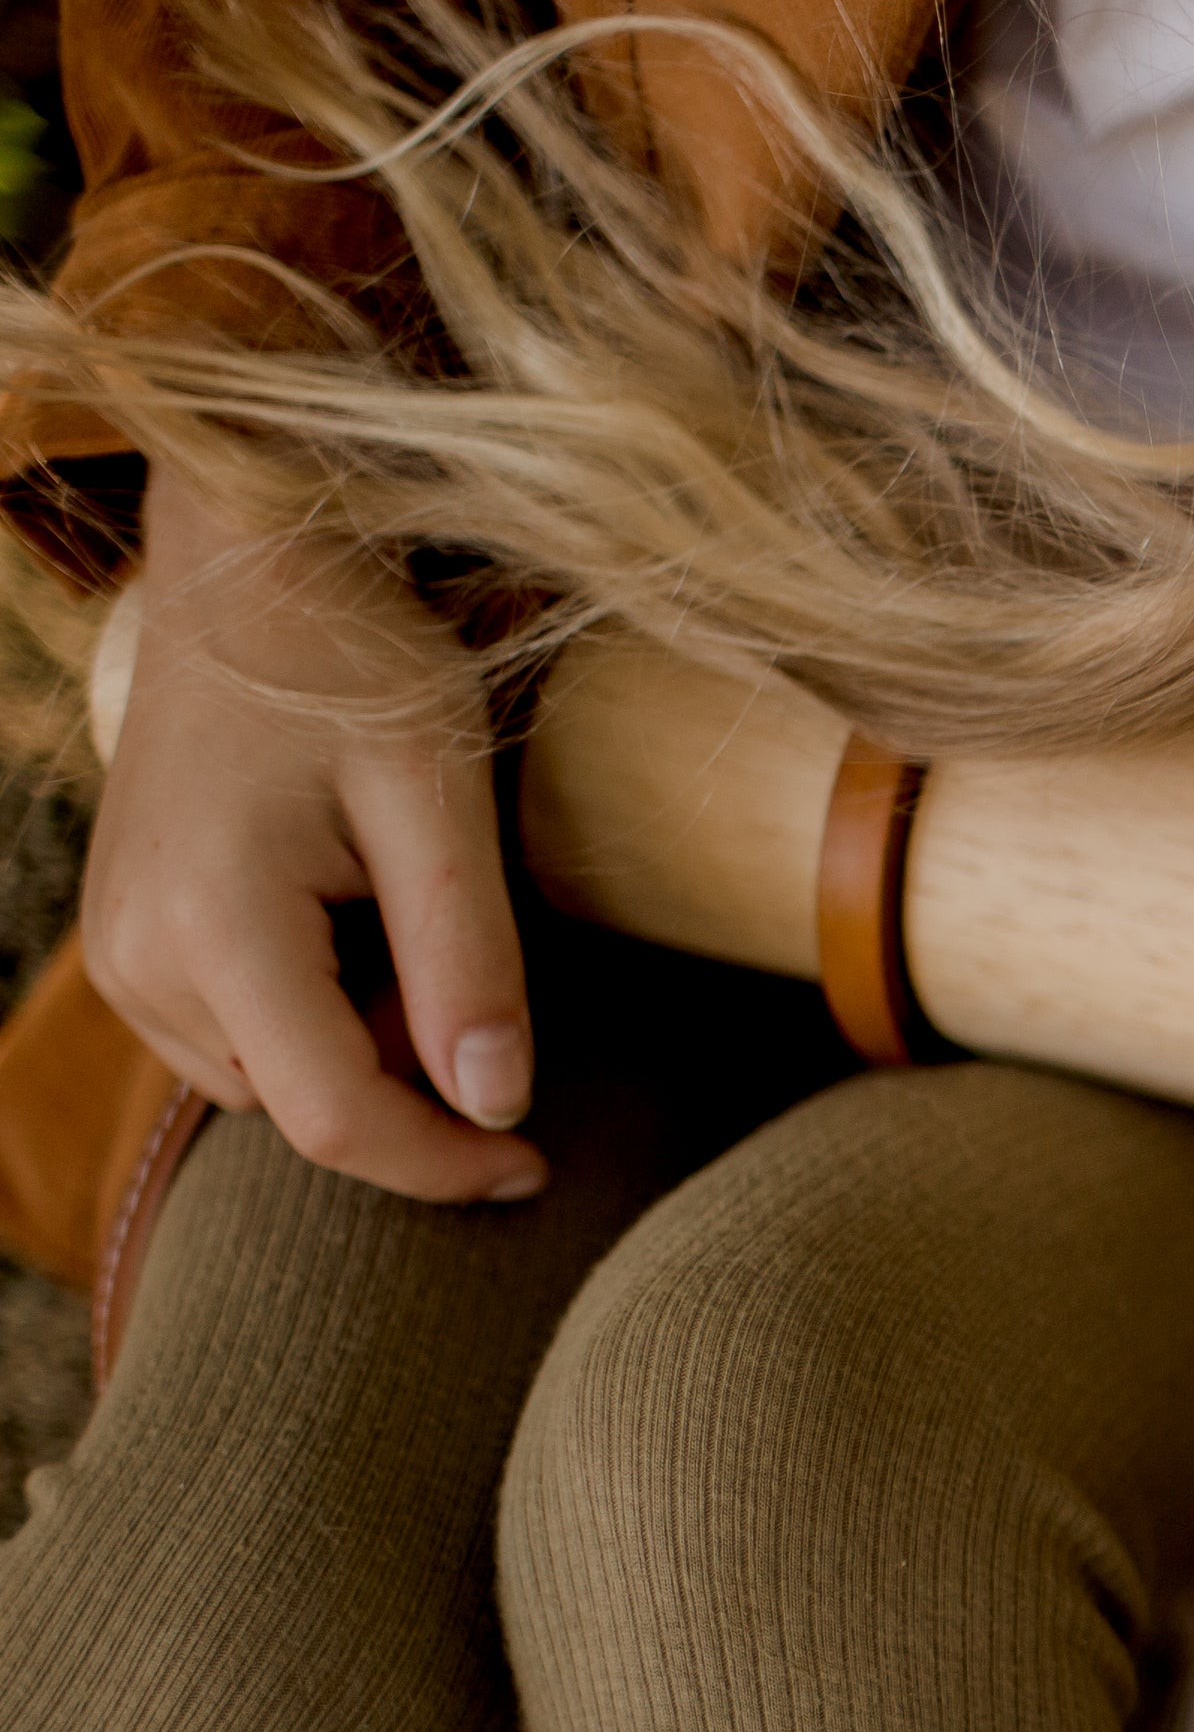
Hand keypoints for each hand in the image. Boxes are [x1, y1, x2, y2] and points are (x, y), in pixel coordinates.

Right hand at [83, 472, 542, 1200]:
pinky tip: (352, 917)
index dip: (445, 1166)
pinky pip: (237, 1035)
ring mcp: (118, 951)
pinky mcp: (128, 938)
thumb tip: (495, 1107)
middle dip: (411, 1094)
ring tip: (402, 917)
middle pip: (302, 1111)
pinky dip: (315, 1015)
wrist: (244, 564)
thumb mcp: (440, 799)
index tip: (538, 1168)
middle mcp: (138, 956)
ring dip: (361, 1050)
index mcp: (211, 924)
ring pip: (270, 1084)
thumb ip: (468, 960)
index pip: (335, 1120)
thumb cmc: (352, 658)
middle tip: (478, 980)